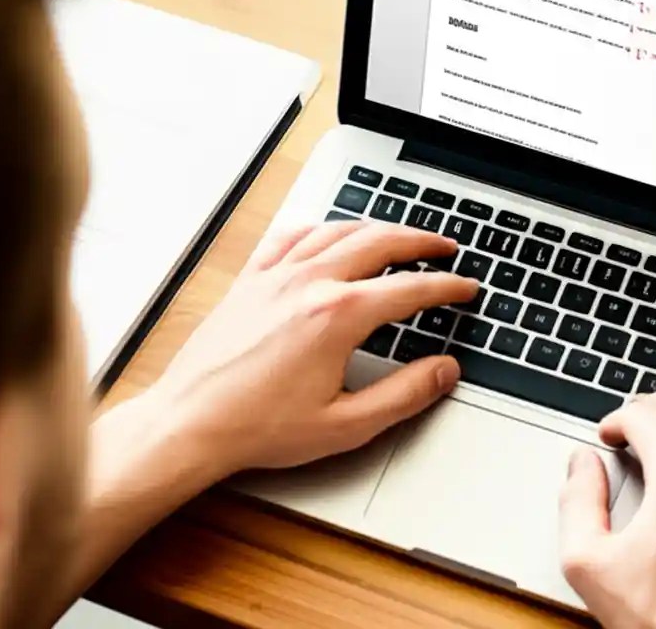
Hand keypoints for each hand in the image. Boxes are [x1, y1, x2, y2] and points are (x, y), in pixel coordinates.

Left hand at [146, 221, 477, 477]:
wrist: (190, 423)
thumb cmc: (258, 427)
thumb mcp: (347, 424)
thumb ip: (405, 394)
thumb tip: (444, 371)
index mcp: (337, 316)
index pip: (410, 289)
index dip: (447, 286)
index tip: (466, 288)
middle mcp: (307, 284)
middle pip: (379, 242)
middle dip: (420, 240)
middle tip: (445, 247)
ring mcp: (274, 276)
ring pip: (337, 230)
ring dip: (377, 227)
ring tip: (399, 235)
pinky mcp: (249, 281)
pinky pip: (290, 236)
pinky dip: (320, 228)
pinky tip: (328, 233)